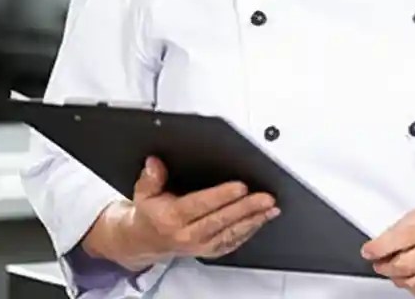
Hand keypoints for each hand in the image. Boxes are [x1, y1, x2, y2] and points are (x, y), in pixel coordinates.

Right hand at [115, 157, 278, 268]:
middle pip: (221, 221)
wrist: (146, 243)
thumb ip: (151, 178)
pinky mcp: (211, 251)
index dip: (221, 196)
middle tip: (265, 197)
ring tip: (271, 208)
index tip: (240, 187)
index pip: (199, 205)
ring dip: (254, 220)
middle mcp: (187, 234)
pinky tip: (263, 219)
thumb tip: (154, 162)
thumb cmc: (150, 215)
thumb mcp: (144, 194)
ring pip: (231, 233)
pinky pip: (234, 242)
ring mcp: (201, 245)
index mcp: (171, 218)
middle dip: (246, 208)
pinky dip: (250, 230)